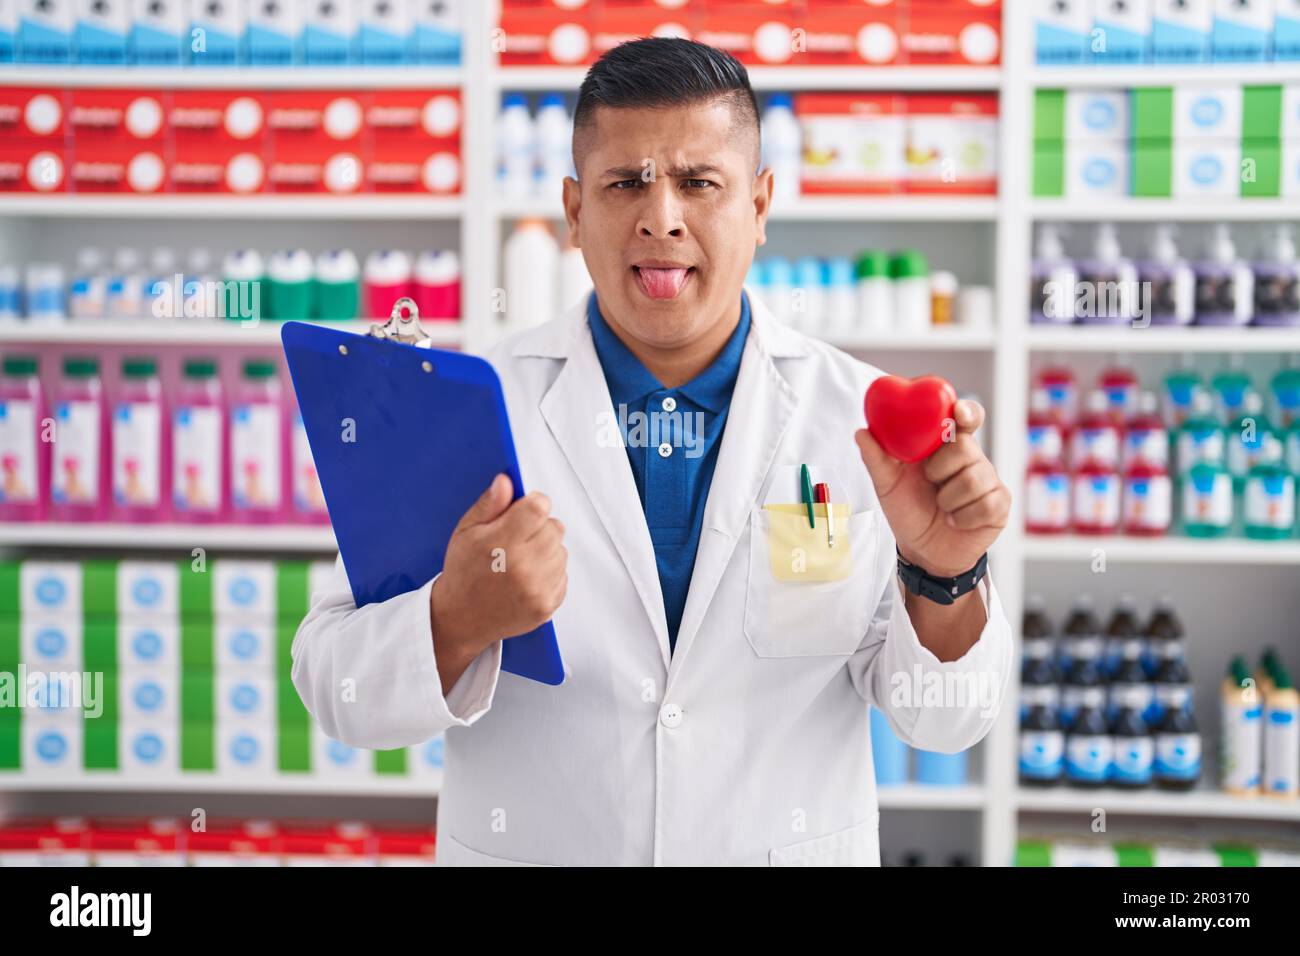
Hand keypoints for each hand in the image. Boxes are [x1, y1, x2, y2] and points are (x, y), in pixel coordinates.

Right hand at [430, 474, 567, 666]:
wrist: (461, 619)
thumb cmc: (463, 572)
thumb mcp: (466, 532)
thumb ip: (489, 505)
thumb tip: (506, 481)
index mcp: (499, 544)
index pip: (539, 508)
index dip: (533, 504)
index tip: (523, 511)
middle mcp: (522, 567)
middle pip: (554, 527)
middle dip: (539, 527)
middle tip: (517, 540)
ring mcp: (536, 589)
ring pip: (561, 550)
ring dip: (546, 551)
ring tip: (520, 561)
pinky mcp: (546, 606)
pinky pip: (563, 574)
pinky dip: (549, 573)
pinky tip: (526, 578)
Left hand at [855, 399, 1009, 578]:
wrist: (923, 550)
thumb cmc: (909, 509)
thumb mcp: (888, 484)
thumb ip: (877, 458)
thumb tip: (861, 432)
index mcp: (946, 446)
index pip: (966, 417)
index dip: (966, 412)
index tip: (957, 413)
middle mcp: (971, 458)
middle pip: (965, 448)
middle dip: (940, 469)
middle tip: (930, 481)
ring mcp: (988, 480)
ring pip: (973, 480)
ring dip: (948, 499)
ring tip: (941, 506)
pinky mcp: (999, 504)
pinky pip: (985, 505)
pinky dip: (962, 518)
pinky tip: (955, 521)